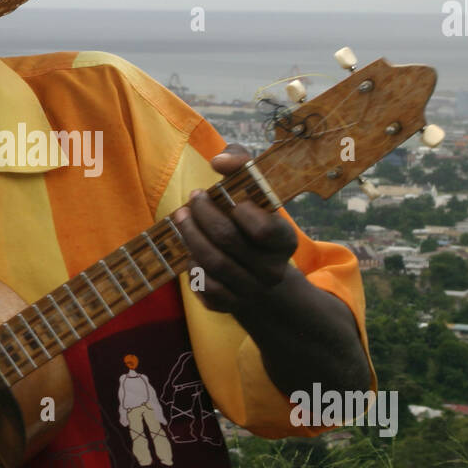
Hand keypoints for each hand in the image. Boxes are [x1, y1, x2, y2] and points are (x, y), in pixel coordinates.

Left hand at [170, 144, 297, 319]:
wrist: (261, 279)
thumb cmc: (254, 223)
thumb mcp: (256, 192)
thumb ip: (242, 164)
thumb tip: (219, 162)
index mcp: (285, 242)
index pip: (263, 230)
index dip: (241, 211)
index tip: (229, 199)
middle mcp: (271, 270)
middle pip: (228, 241)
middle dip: (202, 215)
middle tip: (192, 199)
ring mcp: (250, 291)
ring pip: (212, 263)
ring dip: (191, 236)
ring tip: (182, 217)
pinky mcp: (229, 305)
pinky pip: (204, 286)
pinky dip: (192, 266)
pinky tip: (191, 251)